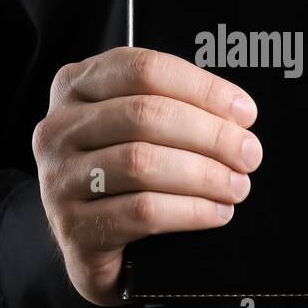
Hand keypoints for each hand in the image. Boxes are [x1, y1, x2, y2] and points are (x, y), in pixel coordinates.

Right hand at [32, 47, 261, 304]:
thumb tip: (237, 115)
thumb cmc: (120, 171)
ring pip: (142, 163)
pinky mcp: (74, 228)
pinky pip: (142, 212)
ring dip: (204, 175)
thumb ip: (172, 104)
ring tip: (237, 185)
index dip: (203, 88)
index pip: (144, 69)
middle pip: (145, 115)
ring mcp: (59, 179)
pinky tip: (216, 212)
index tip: (245, 112)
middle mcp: (58, 128)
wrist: (86, 237)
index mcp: (75, 86)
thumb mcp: (131, 124)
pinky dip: (191, 211)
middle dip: (211, 134)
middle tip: (249, 153)